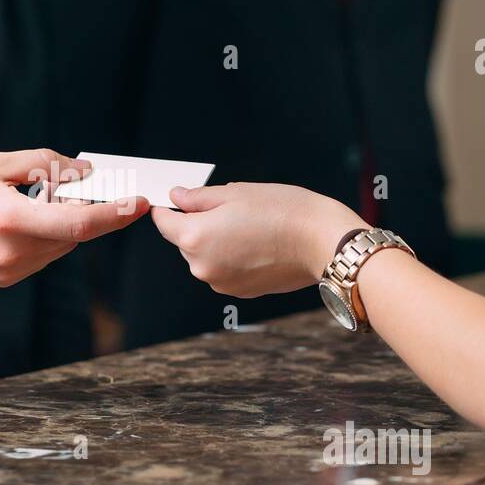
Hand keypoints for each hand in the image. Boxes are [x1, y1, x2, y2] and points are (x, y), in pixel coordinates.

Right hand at [0, 149, 148, 286]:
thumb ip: (43, 166)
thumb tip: (81, 171)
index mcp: (11, 222)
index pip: (80, 225)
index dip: (115, 215)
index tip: (138, 203)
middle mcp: (11, 254)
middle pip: (71, 238)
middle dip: (82, 213)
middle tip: (78, 185)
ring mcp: (4, 272)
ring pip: (55, 249)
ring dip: (59, 226)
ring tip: (32, 198)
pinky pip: (36, 258)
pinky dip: (40, 238)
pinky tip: (17, 217)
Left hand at [151, 182, 364, 297]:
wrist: (321, 242)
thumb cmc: (282, 212)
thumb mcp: (235, 193)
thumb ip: (198, 198)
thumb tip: (177, 197)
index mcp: (195, 237)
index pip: (164, 223)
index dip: (167, 209)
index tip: (172, 201)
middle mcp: (201, 266)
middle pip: (184, 241)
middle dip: (197, 224)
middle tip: (229, 208)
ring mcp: (220, 282)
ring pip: (205, 256)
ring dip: (215, 242)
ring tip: (248, 226)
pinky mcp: (239, 291)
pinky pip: (223, 269)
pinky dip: (231, 257)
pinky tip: (256, 243)